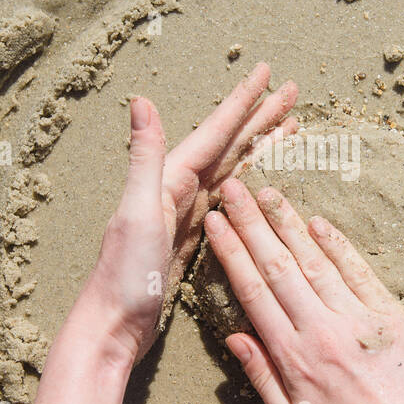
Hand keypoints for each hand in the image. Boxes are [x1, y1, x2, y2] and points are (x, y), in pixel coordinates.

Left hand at [67, 64, 297, 364]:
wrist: (110, 330)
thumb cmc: (123, 279)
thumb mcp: (135, 213)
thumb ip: (144, 157)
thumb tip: (140, 100)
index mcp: (167, 181)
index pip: (213, 133)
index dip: (241, 102)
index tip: (266, 72)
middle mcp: (174, 192)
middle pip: (227, 146)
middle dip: (259, 118)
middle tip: (292, 91)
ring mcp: (183, 217)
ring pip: (231, 170)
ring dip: (259, 148)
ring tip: (290, 128)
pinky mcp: (190, 241)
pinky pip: (227, 201)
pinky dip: (247, 184)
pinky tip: (261, 181)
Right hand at [203, 179, 403, 403]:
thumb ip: (262, 380)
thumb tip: (235, 337)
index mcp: (293, 359)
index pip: (253, 291)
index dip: (231, 252)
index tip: (216, 222)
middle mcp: (322, 331)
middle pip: (278, 265)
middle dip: (252, 223)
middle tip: (234, 187)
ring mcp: (359, 321)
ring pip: (315, 261)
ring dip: (289, 223)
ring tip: (269, 192)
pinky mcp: (392, 319)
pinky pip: (359, 273)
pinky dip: (337, 245)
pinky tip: (318, 222)